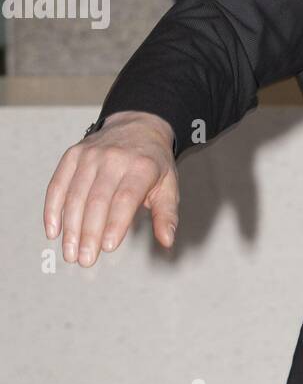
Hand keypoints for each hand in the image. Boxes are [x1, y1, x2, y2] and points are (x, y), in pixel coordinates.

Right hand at [43, 111, 179, 265]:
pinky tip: (53, 230)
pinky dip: (53, 209)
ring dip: (70, 227)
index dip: (115, 224)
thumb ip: (167, 215)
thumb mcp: (168, 185)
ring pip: (75, 195)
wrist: (138, 126)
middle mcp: (114, 159)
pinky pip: (58, 185)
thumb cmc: (153, 162)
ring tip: (70, 251)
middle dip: (89, 233)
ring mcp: (90, 155)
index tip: (108, 246)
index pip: (125, 199)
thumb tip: (167, 240)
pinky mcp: (73, 155)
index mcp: (141, 167)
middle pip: (97, 200)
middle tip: (85, 258)